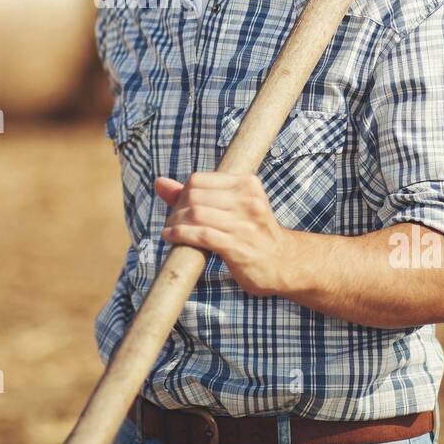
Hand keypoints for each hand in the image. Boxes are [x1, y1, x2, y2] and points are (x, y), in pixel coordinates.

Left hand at [156, 172, 292, 297]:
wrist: (284, 263)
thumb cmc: (253, 233)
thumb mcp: (232, 207)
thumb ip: (196, 194)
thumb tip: (159, 182)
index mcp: (247, 184)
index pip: (198, 180)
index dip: (181, 194)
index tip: (178, 208)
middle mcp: (248, 200)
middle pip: (194, 196)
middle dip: (176, 210)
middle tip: (172, 222)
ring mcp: (244, 224)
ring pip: (195, 214)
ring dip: (175, 223)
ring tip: (170, 230)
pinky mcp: (238, 246)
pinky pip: (201, 235)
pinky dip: (180, 234)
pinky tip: (171, 237)